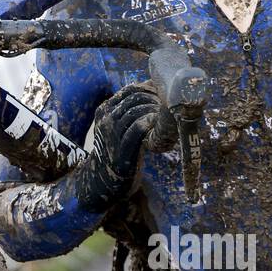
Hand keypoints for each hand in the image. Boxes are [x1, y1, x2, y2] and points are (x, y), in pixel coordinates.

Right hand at [73, 83, 159, 211]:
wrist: (103, 180)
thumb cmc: (118, 151)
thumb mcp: (118, 127)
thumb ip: (130, 111)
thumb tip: (153, 89)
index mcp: (104, 110)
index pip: (129, 90)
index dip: (149, 89)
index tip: (163, 95)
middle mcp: (106, 118)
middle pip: (134, 98)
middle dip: (155, 99)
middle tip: (168, 107)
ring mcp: (112, 133)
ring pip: (136, 111)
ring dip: (155, 112)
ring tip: (166, 118)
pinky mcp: (122, 148)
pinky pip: (137, 129)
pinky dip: (150, 124)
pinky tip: (159, 127)